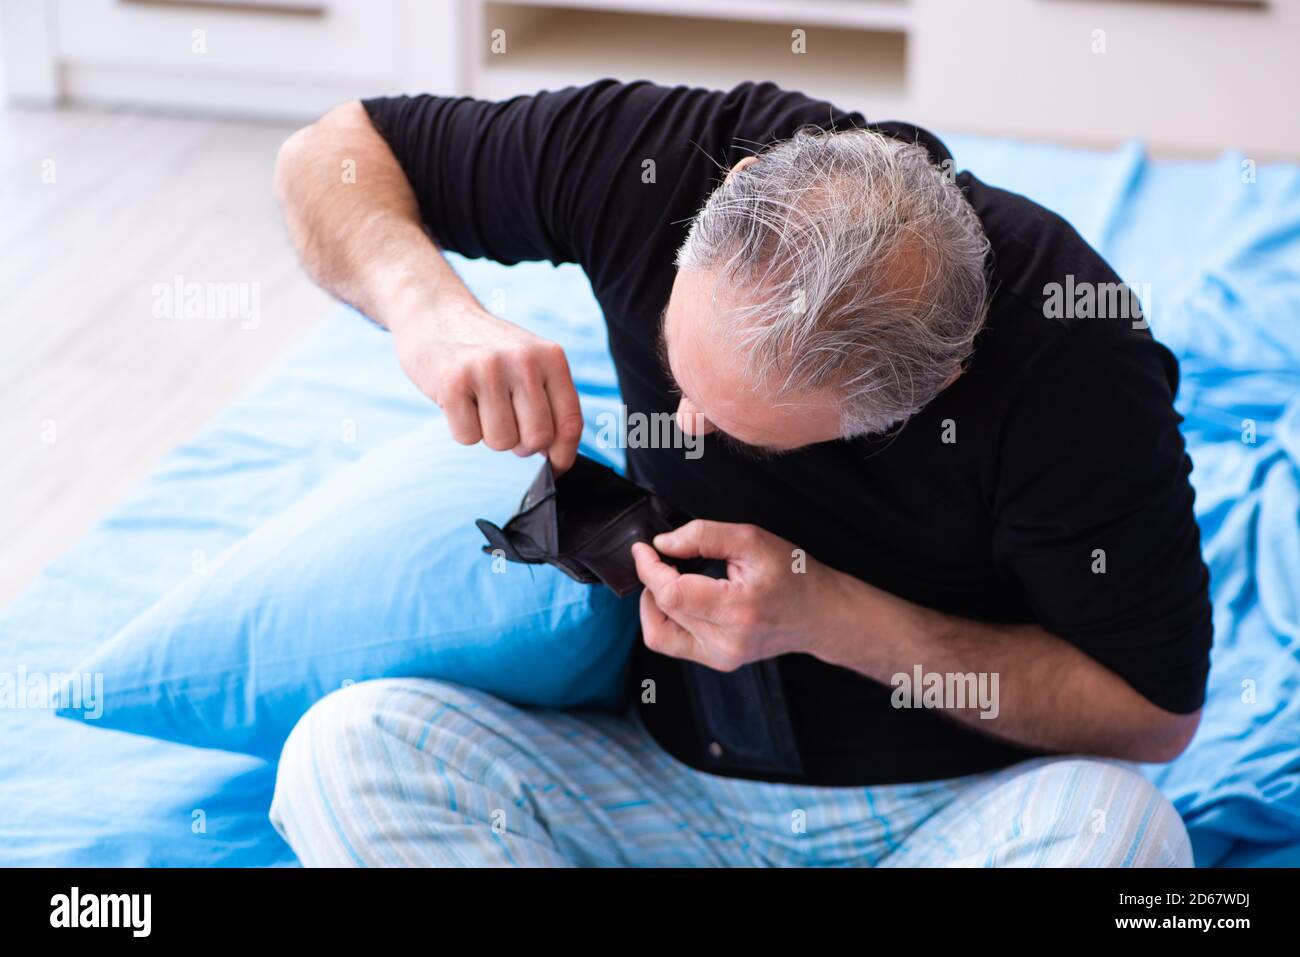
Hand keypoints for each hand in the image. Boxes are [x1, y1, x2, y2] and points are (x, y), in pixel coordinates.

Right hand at [392, 299, 583, 472]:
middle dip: (520, 444)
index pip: (569, 423)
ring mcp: (487, 370)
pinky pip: (467, 437)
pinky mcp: (453, 382)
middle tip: (505, 423)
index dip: (562, 454)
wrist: (433, 311)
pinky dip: (461, 428)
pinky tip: (458, 402)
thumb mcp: (528, 360)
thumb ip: (548, 400)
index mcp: (550, 357)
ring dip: (488, 434)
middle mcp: (523, 361)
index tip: (552, 465)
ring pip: (501, 442)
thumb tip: (557, 458)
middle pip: (536, 439)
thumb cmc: (485, 349)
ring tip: (479, 405)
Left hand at [630, 519, 852, 670]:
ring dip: (654, 601)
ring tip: (671, 579)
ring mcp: (721, 656)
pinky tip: (680, 599)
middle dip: (652, 579)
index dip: (649, 568)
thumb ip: (703, 536)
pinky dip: (665, 618)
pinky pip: (671, 644)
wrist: (820, 613)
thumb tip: (663, 544)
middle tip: (663, 557)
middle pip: (662, 611)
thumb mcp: (752, 540)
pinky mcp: (717, 662)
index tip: (644, 549)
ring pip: (659, 632)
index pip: (671, 594)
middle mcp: (727, 640)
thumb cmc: (794, 575)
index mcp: (738, 609)